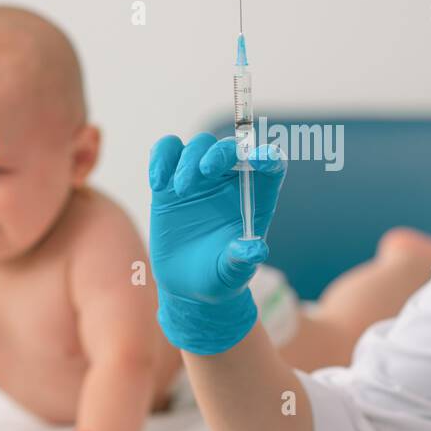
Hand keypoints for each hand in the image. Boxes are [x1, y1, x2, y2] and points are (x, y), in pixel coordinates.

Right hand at [148, 132, 285, 354]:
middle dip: (220, 153)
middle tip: (206, 171)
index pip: (272, 166)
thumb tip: (256, 250)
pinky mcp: (171, 181)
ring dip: (189, 159)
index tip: (258, 159)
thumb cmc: (220, 278)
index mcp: (258, 198)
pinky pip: (166, 152)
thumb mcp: (233, 274)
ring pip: (199, 145)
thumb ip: (243, 260)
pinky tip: (158, 182)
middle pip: (232, 149)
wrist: (187, 286)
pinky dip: (161, 157)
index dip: (269, 157)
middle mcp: (231, 181)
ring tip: (181, 190)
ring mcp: (201, 178)